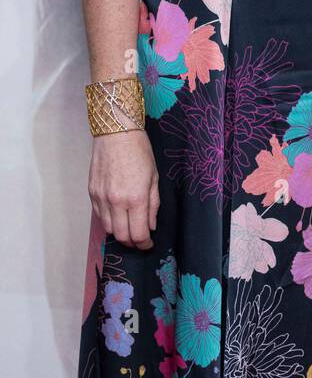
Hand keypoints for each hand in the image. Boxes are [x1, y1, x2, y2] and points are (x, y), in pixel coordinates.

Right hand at [88, 128, 159, 249]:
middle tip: (140, 241)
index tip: (148, 244)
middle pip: (122, 236)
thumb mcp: (154, 177)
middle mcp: (116, 202)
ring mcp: (101, 198)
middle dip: (132, 243)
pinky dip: (109, 221)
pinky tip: (117, 216)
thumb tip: (151, 226)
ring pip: (108, 229)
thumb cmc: (139, 151)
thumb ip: (153, 204)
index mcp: (136, 198)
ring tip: (129, 229)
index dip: (145, 244)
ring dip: (119, 233)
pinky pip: (99, 216)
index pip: (138, 234)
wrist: (116, 133)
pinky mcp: (92, 193)